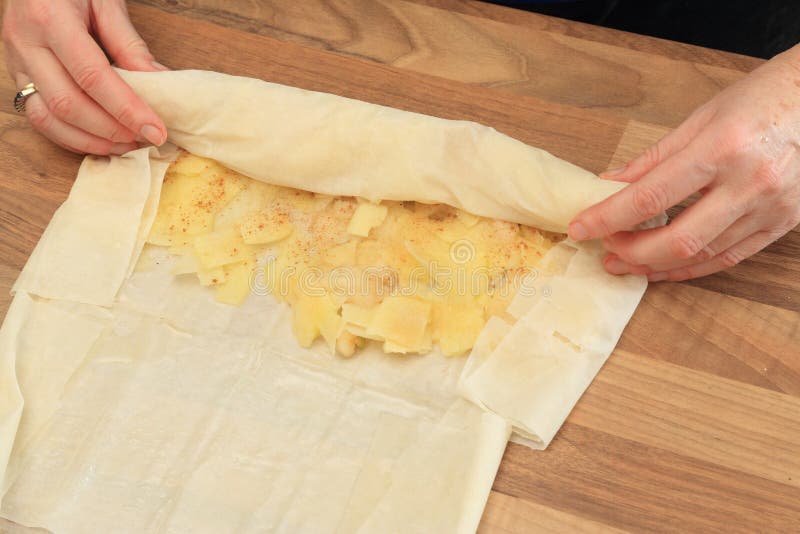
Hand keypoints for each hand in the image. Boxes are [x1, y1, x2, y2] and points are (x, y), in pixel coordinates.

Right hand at [2, 0, 167, 154]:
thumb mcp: (105, 3)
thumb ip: (130, 45)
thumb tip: (161, 83)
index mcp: (50, 19)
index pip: (92, 76)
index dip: (127, 109)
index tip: (156, 130)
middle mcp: (26, 44)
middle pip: (68, 104)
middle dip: (112, 130)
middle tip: (146, 139)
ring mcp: (16, 63)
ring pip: (48, 119)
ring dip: (91, 141)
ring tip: (127, 144)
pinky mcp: (16, 77)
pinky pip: (40, 118)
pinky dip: (71, 137)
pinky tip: (100, 140)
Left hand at [568, 45, 799, 281]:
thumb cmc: (760, 100)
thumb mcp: (700, 118)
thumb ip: (653, 158)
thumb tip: (609, 185)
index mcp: (721, 149)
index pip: (649, 196)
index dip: (608, 218)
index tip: (581, 227)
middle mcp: (749, 183)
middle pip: (676, 240)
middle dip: (631, 251)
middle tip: (604, 249)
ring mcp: (769, 208)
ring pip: (701, 256)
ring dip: (655, 266)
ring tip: (624, 264)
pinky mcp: (781, 224)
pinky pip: (727, 259)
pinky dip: (690, 269)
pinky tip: (661, 269)